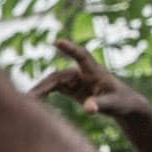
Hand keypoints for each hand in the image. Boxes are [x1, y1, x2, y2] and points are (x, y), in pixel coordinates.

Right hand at [29, 39, 146, 119]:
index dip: (70, 49)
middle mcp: (82, 73)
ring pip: (52, 82)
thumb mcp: (114, 106)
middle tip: (30, 98)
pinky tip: (33, 104)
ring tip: (28, 103)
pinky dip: (43, 94)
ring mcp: (75, 79)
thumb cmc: (122, 103)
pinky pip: (53, 88)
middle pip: (58, 75)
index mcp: (95, 72)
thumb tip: (89, 110)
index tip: (57, 42)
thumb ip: (100, 106)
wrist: (123, 105)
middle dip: (44, 85)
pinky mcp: (71, 87)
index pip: (81, 56)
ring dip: (40, 91)